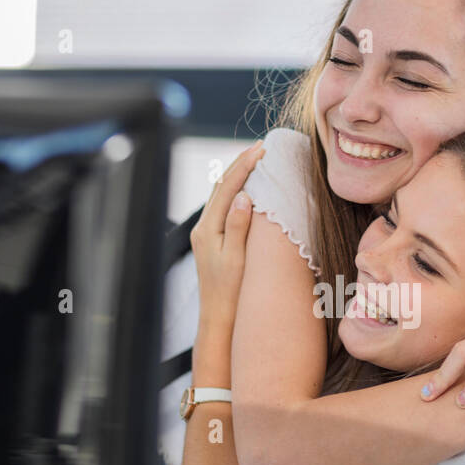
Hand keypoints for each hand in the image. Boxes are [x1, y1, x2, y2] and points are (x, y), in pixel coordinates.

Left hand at [190, 140, 263, 329]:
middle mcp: (203, 228)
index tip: (262, 150)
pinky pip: (223, 207)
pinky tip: (247, 187)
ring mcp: (206, 233)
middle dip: (240, 164)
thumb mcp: (236, 259)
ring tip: (255, 160)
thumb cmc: (230, 293)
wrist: (218, 318)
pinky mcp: (211, 240)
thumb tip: (244, 195)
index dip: (245, 167)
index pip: (227, 189)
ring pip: (221, 195)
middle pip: (221, 186)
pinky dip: (235, 191)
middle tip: (261, 146)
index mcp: (208, 230)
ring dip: (237, 175)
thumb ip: (238, 226)